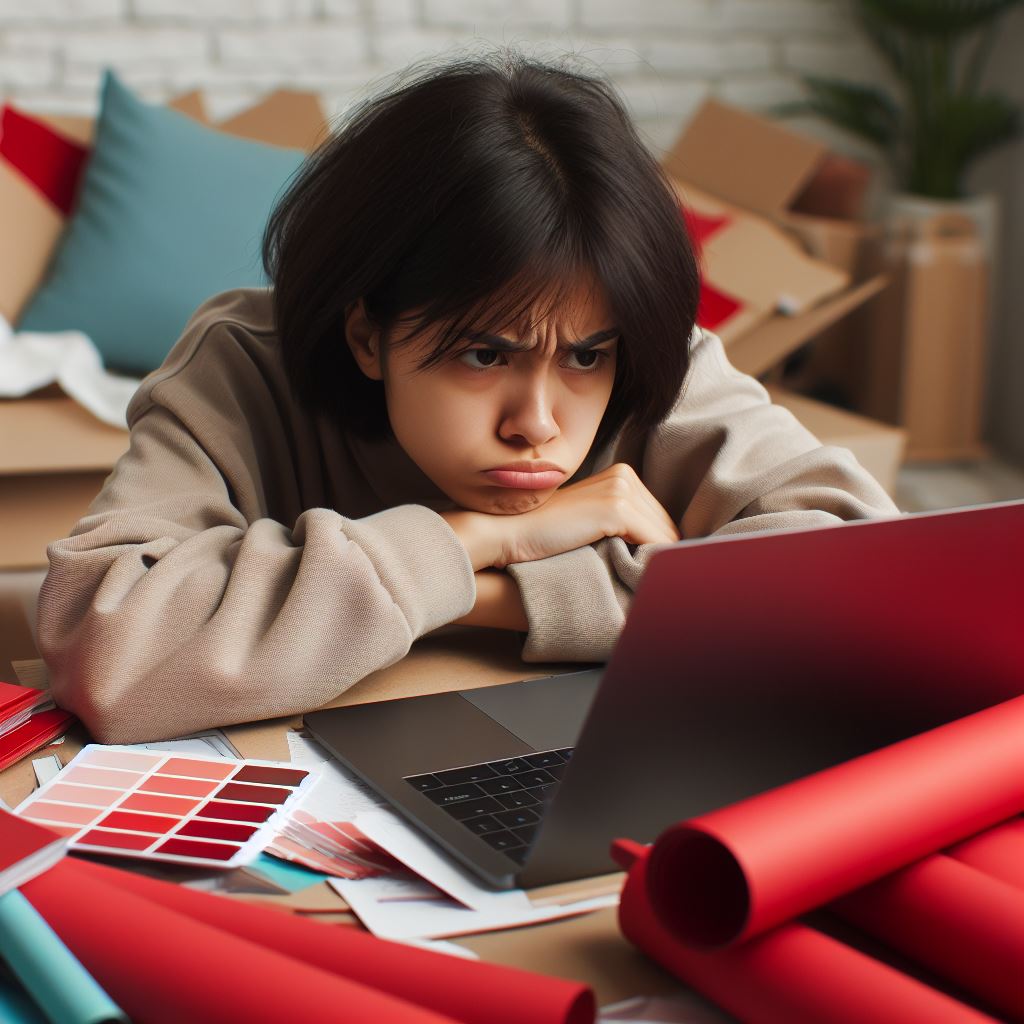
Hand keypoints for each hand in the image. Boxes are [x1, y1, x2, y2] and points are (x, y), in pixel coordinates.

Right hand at [441, 463, 679, 568]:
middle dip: (662, 554)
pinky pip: (656, 542)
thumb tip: (658, 551)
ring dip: (660, 562)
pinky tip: (643, 580)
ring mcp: (620, 490)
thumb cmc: (543, 536)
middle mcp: (624, 475)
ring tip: (645, 584)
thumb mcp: (587, 523)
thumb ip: (619, 525)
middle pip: (667, 525)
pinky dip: (654, 563)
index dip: (658, 547)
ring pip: (666, 536)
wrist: (506, 535)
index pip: (659, 518)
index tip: (652, 571)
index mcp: (619, 475)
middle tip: (651, 582)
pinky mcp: (615, 509)